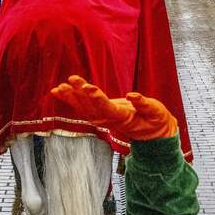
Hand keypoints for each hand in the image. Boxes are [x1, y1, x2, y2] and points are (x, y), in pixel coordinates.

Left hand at [49, 75, 178, 140]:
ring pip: (83, 108)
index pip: (107, 108)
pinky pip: (82, 106)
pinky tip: (58, 91)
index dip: (97, 98)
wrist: (152, 134)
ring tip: (59, 87)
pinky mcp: (100, 113)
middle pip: (91, 108)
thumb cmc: (155, 121)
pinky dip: (70, 98)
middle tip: (70, 80)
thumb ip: (144, 105)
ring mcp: (103, 118)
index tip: (88, 87)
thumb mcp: (156, 112)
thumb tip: (132, 95)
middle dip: (79, 94)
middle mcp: (109, 119)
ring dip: (70, 97)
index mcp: (123, 118)